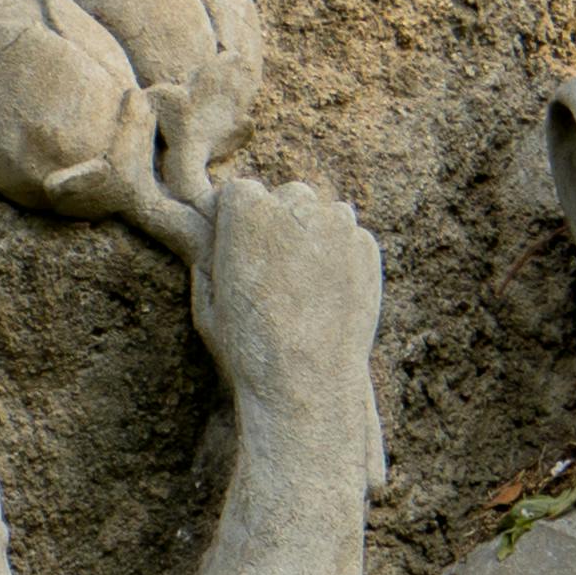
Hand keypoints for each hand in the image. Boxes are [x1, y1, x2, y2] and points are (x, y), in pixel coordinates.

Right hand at [188, 174, 386, 453]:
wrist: (306, 382)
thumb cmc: (247, 348)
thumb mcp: (207, 305)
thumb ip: (210, 262)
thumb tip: (213, 244)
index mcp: (247, 210)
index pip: (240, 192)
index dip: (238, 222)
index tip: (239, 250)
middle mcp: (295, 204)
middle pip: (286, 197)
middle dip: (280, 222)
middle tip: (275, 270)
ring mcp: (337, 223)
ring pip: (323, 214)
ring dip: (313, 235)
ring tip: (304, 284)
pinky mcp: (367, 247)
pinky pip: (351, 239)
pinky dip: (341, 257)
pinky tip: (328, 295)